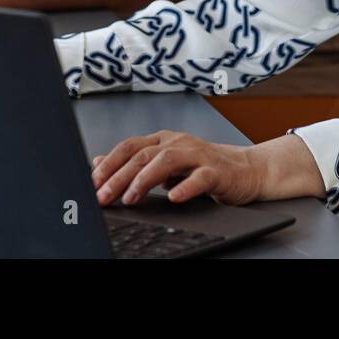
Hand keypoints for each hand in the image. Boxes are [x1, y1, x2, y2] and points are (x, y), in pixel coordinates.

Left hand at [91, 131, 265, 206]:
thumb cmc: (203, 168)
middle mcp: (178, 143)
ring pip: (166, 161)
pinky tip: (173, 197)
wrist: (246, 170)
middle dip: (119, 176)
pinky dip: (185, 187)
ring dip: (145, 180)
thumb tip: (99, 162)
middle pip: (143, 155)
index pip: (129, 147)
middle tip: (103, 196)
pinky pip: (200, 178)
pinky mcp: (217, 171)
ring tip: (130, 197)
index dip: (109, 164)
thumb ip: (135, 163)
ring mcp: (198, 155)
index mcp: (163, 140)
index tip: (92, 183)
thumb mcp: (165, 164)